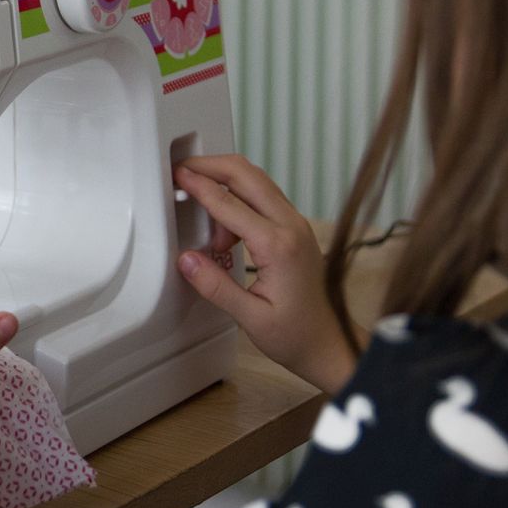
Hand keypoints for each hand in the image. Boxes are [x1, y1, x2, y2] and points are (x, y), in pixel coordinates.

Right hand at [174, 155, 359, 394]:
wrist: (329, 342)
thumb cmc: (296, 334)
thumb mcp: (250, 318)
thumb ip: (215, 287)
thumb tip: (187, 259)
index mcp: (278, 246)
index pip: (230, 204)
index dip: (200, 186)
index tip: (178, 176)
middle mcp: (291, 226)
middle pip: (247, 174)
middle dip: (212, 165)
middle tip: (184, 170)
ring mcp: (296, 224)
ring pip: (256, 181)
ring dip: (225, 182)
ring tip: (203, 214)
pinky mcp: (295, 228)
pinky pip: (264, 196)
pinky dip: (238, 198)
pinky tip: (225, 228)